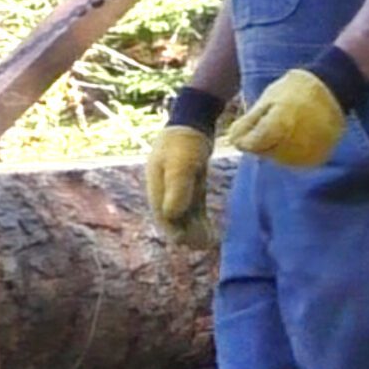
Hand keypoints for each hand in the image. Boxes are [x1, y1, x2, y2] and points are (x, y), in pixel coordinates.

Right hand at [145, 125, 215, 249]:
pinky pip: (194, 210)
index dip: (174, 231)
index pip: (163, 217)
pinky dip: (201, 222)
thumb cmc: (185, 142)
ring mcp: (177, 189)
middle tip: (205, 245)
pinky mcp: (190, 186)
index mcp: (156, 187)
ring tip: (210, 243)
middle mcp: (164, 191)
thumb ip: (177, 187)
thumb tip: (171, 215)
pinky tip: (212, 233)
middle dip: (187, 235)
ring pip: (184, 218)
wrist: (192, 123)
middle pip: (173, 221)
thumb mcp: (181, 163)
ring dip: (195, 231)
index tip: (188, 242)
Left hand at [227, 68, 345, 167]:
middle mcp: (296, 143)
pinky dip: (289, 150)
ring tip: (284, 125)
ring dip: (275, 147)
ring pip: (279, 158)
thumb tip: (234, 140)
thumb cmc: (295, 90)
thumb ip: (250, 122)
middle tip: (269, 121)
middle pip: (265, 152)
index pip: (252, 144)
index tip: (242, 130)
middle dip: (260, 141)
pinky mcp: (318, 157)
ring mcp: (308, 153)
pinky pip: (295, 159)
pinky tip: (293, 134)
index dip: (245, 138)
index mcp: (280, 125)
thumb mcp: (268, 99)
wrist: (331, 89)